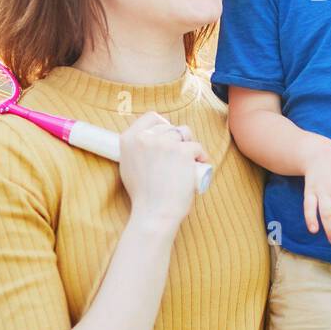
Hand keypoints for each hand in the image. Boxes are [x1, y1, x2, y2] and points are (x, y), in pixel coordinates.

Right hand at [118, 112, 208, 228]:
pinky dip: (202, 156)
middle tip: (181, 157)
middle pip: (170, 127)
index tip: (168, 136)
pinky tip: (200, 165)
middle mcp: (145, 137)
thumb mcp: (128, 166)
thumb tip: (145, 137)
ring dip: (190, 145)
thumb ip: (135, 149)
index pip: (150, 117)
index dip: (162, 124)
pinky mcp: (183, 151)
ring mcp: (164, 143)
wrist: (154, 213)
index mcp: (129, 139)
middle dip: (178, 139)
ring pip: (185, 134)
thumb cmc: (143, 195)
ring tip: (191, 161)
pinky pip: (197, 147)